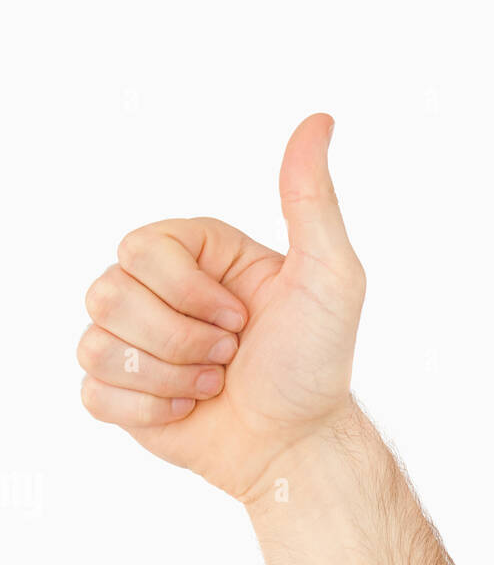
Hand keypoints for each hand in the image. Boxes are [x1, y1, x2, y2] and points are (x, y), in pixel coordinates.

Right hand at [78, 113, 364, 501]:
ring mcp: (134, 342)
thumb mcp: (329, 276)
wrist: (298, 444)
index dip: (188, 293)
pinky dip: (149, 412)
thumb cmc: (316, 364)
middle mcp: (156, 290)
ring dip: (168, 378)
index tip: (241, 319)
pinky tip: (188, 412)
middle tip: (228, 357)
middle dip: (179, 339)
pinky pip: (94, 391)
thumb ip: (312, 198)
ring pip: (97, 344)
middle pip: (108, 293)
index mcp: (193, 254)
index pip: (140, 248)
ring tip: (213, 386)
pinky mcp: (120, 393)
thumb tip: (318, 120)